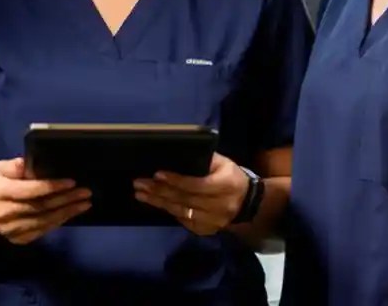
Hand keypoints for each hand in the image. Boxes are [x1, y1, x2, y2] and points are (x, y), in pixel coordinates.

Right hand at [0, 158, 90, 244]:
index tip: (71, 181)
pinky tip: (71, 213)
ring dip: (67, 212)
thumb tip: (29, 163)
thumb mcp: (0, 167)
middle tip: (85, 192)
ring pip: (44, 221)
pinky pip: (42, 231)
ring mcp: (9, 229)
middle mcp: (3, 213)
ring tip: (84, 203)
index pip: (28, 191)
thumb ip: (15, 165)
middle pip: (40, 207)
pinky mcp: (17, 238)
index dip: (51, 187)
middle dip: (65, 199)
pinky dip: (59, 222)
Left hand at [133, 153, 248, 235]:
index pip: (196, 184)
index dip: (175, 180)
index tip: (156, 174)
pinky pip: (183, 221)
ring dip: (158, 202)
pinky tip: (155, 203)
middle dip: (159, 191)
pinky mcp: (206, 230)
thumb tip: (177, 156)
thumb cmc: (230, 177)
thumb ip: (204, 160)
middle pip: (184, 199)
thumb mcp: (223, 163)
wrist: (247, 202)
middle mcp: (219, 206)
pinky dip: (169, 211)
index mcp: (224, 185)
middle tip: (139, 184)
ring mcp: (213, 221)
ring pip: (180, 212)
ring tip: (140, 194)